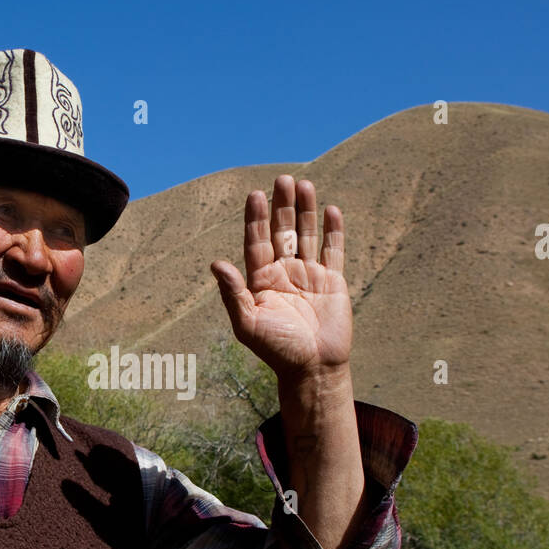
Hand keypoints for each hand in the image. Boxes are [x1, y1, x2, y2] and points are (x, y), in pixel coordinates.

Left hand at [210, 175, 351, 381]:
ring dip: (305, 211)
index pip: (257, 242)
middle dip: (281, 206)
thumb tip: (215, 263)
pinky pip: (333, 250)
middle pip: (282, 232)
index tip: (255, 195)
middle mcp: (283, 273)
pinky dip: (333, 230)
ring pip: (306, 235)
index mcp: (261, 281)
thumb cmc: (277, 350)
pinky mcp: (332, 281)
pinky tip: (330, 209)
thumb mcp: (248, 324)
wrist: (313, 369)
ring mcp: (309, 275)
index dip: (256, 219)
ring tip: (303, 184)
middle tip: (282, 179)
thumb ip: (233, 294)